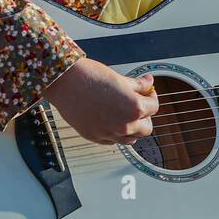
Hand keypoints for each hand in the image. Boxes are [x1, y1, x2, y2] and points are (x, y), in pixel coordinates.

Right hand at [42, 59, 158, 145]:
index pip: (154, 108)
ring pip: (131, 139)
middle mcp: (124, 125)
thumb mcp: (121, 79)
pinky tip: (110, 120)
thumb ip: (139, 85)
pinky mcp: (95, 137)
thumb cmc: (90, 77)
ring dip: (132, 128)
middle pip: (146, 128)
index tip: (147, 92)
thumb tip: (148, 83)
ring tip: (124, 114)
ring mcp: (109, 134)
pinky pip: (112, 141)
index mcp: (134, 109)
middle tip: (137, 104)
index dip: (151, 97)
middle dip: (144, 116)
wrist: (65, 82)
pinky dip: (115, 133)